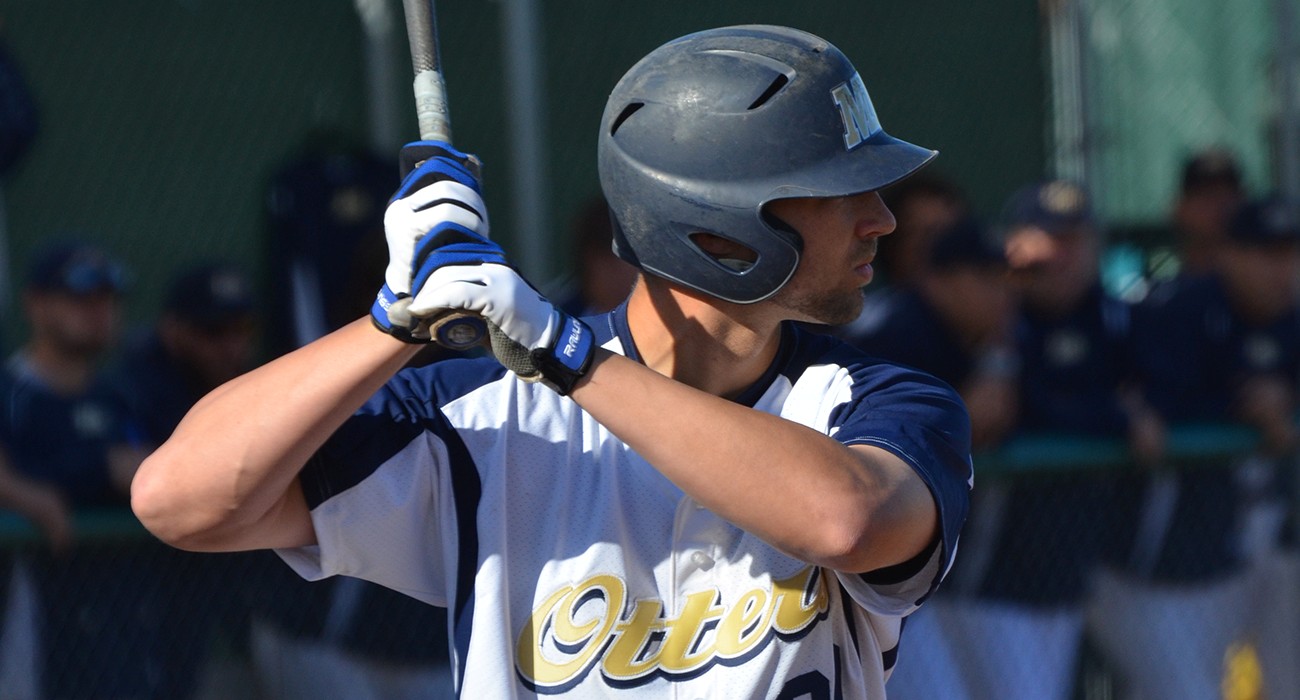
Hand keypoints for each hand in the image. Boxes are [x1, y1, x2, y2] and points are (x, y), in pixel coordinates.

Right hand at [371, 141, 490, 342]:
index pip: (436, 166)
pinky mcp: (406, 230)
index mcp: (407, 198)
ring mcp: (400, 215)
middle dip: (472, 199)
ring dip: (473, 214)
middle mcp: (400, 203)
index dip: (462, 174)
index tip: (477, 194)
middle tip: (483, 221)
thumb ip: (453, 200)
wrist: (415, 295)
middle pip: (446, 181)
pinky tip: (475, 239)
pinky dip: (467, 224)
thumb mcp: (445, 227)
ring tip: (481, 232)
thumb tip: (473, 161)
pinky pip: (445, 216)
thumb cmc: (436, 261)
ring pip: (448, 198)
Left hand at [410, 251, 595, 394]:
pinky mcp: (497, 296)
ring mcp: (498, 278)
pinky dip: (433, 301)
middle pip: (443, 261)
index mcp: (493, 264)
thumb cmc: (518, 335)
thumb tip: (429, 310)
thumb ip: (463, 305)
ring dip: (423, 293)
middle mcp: (495, 265)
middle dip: (421, 281)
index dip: (426, 269)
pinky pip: (455, 293)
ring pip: (445, 275)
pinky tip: (420, 311)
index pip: (450, 254)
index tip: (411, 289)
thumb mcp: (488, 312)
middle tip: (406, 302)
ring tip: (411, 310)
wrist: (551, 348)